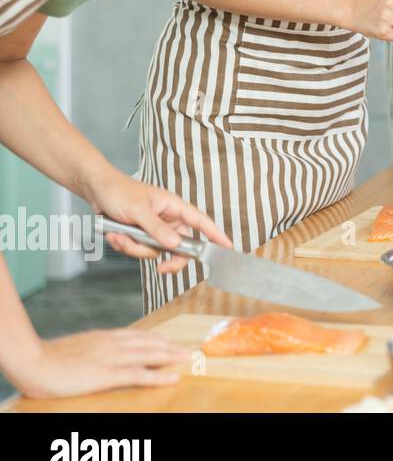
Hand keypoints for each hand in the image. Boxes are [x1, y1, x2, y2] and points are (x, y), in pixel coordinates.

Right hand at [10, 329, 185, 398]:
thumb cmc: (47, 357)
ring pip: (149, 356)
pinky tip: (172, 378)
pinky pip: (139, 375)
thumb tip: (97, 352)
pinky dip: (158, 377)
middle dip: (170, 347)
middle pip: (148, 344)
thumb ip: (91, 347)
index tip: (169, 340)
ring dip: (171, 358)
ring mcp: (111, 358)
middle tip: (186, 349)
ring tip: (186, 360)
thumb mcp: (75, 347)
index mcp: (103, 337)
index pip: (137, 336)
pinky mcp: (107, 375)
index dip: (155, 339)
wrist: (33, 361)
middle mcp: (112, 344)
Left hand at [88, 169, 232, 273]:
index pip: (201, 222)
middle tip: (161, 269)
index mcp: (174, 207)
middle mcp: (167, 220)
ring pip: (155, 252)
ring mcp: (154, 230)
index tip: (228, 247)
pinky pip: (139, 251)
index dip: (216, 235)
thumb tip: (175, 245)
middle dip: (166, 258)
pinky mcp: (141, 237)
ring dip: (135, 248)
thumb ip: (157, 229)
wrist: (97, 191)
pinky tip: (115, 234)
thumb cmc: (120, 192)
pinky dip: (126, 246)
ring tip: (119, 235)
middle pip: (179, 247)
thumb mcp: (138, 210)